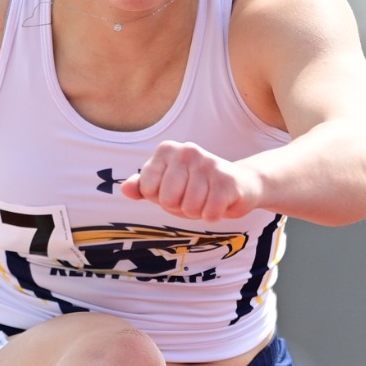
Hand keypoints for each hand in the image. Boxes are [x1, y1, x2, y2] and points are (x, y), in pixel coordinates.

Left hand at [119, 140, 262, 220]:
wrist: (241, 184)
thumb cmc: (198, 187)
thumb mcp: (166, 186)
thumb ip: (143, 187)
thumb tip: (124, 189)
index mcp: (168, 150)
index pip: (147, 189)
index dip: (160, 199)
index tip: (175, 191)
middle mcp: (188, 151)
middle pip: (167, 200)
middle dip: (179, 207)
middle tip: (193, 197)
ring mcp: (209, 163)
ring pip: (189, 208)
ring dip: (198, 212)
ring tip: (207, 199)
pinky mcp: (227, 180)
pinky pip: (209, 214)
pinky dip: (213, 216)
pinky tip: (220, 203)